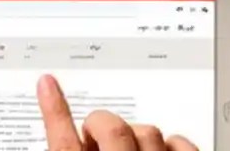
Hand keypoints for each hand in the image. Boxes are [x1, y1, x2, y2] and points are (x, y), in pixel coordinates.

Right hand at [36, 75, 198, 150]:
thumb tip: (66, 138)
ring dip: (138, 137)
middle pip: (110, 128)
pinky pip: (181, 144)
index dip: (54, 109)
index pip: (63, 142)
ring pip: (149, 132)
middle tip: (97, 135)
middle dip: (102, 125)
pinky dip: (173, 145)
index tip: (48, 85)